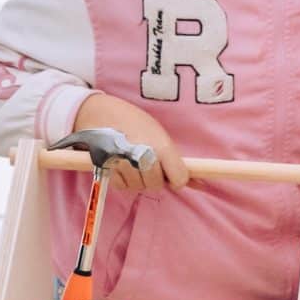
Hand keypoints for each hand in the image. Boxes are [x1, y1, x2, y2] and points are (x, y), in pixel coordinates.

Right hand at [73, 95, 190, 194]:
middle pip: (156, 184)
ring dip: (138, 178)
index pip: (179, 178)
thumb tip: (199, 184)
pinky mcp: (106, 169)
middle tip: (148, 163)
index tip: (172, 174)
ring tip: (133, 161)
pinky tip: (122, 165)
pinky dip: (124, 180)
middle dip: (155, 178)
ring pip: (139, 186)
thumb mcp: (159, 134)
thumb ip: (174, 159)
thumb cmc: (135, 122)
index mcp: (161, 146)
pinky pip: (122, 186)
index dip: (177, 179)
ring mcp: (124, 164)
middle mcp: (143, 156)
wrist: (100, 113)